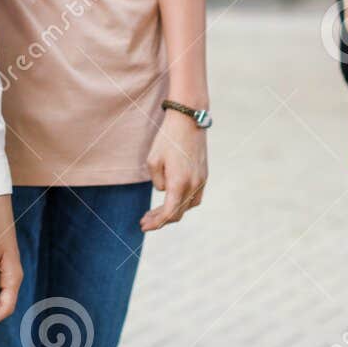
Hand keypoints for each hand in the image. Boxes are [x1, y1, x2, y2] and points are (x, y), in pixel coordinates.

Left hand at [142, 109, 207, 230]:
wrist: (189, 120)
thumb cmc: (168, 138)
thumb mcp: (153, 160)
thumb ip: (157, 182)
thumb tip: (164, 191)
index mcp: (179, 183)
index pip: (168, 214)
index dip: (156, 223)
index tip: (143, 226)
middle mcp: (193, 185)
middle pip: (177, 213)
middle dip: (160, 220)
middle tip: (144, 221)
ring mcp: (201, 181)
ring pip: (187, 206)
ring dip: (172, 212)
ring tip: (156, 213)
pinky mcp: (204, 175)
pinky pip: (194, 197)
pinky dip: (182, 203)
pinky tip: (171, 200)